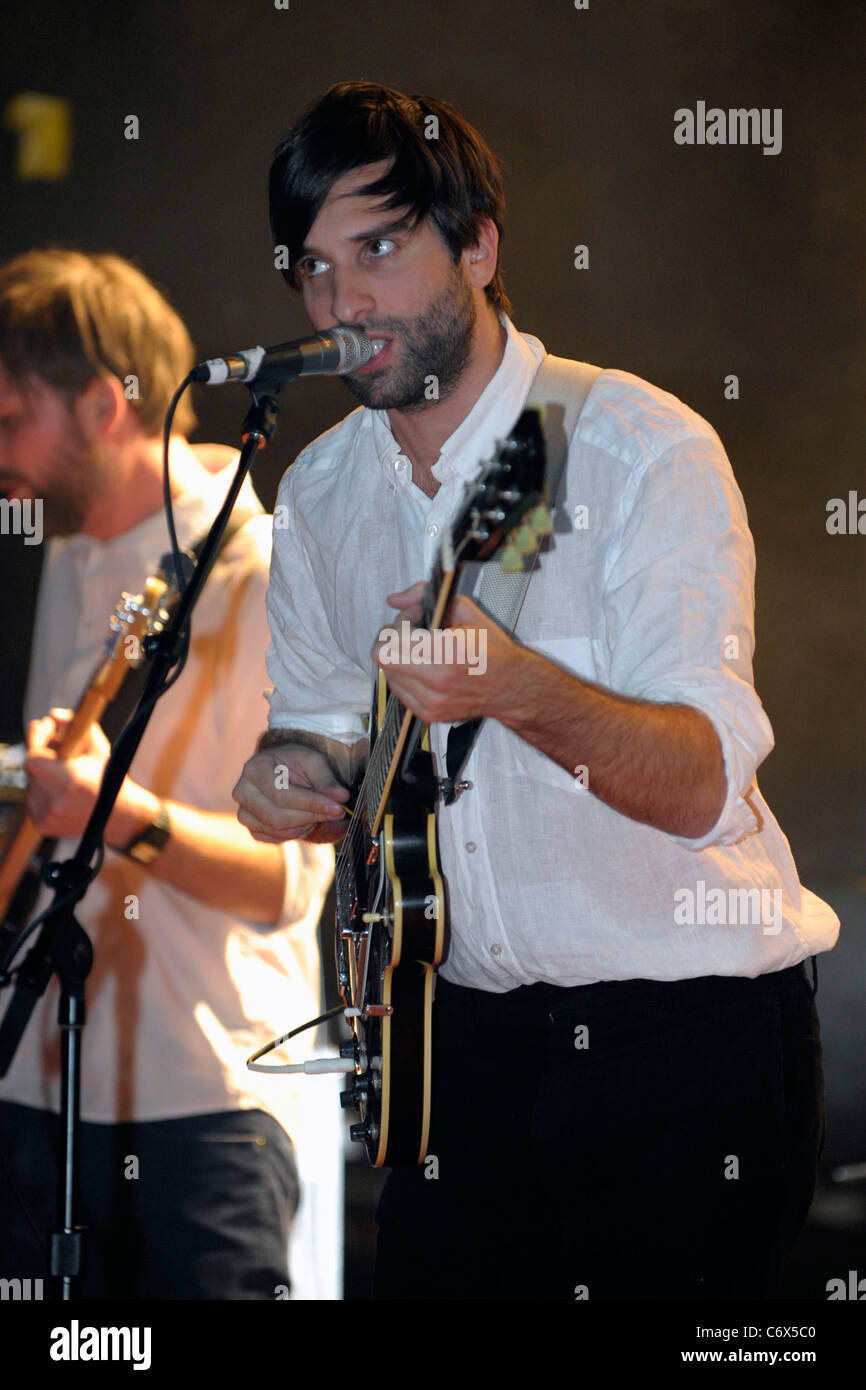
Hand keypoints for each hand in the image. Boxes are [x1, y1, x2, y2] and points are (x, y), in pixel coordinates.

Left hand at [24, 709, 112, 836]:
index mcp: (69, 782)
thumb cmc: (109, 777)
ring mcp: (48, 817)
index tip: (45, 728)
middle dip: (40, 754)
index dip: (36, 740)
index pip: (32, 758)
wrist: (120, 814)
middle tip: (55, 745)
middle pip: (31, 769)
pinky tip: (59, 788)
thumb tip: (53, 715)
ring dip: (41, 773)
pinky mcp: (43, 826)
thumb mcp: (97, 746)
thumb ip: (75, 725)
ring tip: (60, 769)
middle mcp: (55, 803)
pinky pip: (31, 800)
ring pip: (30, 784)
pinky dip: (41, 790)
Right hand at [233, 743, 350, 844]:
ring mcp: (244, 813)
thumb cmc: (296, 764)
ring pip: (279, 830)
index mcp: (254, 768)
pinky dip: (297, 832)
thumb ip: (326, 780)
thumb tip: (341, 796)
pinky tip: (305, 818)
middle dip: (312, 816)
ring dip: (306, 824)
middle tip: (337, 811)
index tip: (339, 807)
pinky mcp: (252, 829)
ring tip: (318, 810)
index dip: (312, 803)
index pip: (282, 794)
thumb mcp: (313, 762)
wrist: (282, 772)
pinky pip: (277, 838)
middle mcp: (242, 792)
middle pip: (278, 817)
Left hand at [373, 581, 520, 724]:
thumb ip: (424, 596)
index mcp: (447, 652)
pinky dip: (405, 676)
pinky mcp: (428, 714)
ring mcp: (431, 702)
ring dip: (398, 659)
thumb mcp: (464, 611)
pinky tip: (424, 668)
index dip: (399, 623)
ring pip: (388, 674)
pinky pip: (399, 690)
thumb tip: (394, 600)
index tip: (415, 617)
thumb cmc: (490, 649)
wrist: (510, 687)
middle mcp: (437, 681)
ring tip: (420, 652)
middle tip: (411, 634)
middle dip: (392, 640)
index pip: (391, 641)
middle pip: (382, 658)